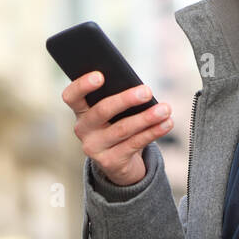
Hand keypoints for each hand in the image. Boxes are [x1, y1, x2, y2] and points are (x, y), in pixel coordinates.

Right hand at [64, 72, 173, 186]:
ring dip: (146, 118)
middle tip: (147, 91)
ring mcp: (94, 148)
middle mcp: (83, 129)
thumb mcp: (113, 111)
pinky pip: (134, 144)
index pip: (71, 96)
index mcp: (80, 110)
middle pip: (102, 111)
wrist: (118, 161)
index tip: (100, 76)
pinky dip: (153, 132)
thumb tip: (140, 89)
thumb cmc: (116, 123)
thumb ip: (117, 97)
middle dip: (126, 99)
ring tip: (165, 109)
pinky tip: (166, 123)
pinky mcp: (110, 162)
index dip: (82, 85)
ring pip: (122, 129)